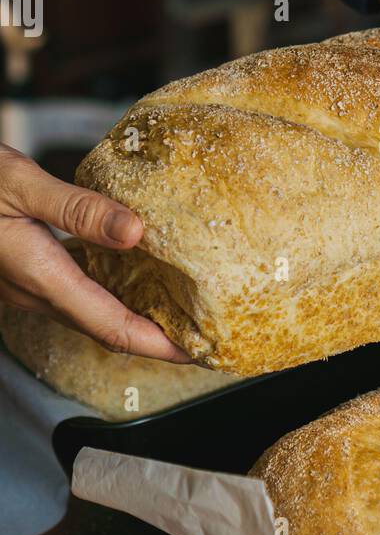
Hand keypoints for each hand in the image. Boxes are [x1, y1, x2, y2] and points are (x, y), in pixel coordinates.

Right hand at [0, 145, 187, 360]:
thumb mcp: (19, 182)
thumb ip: (77, 209)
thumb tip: (136, 233)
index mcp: (39, 275)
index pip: (112, 326)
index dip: (160, 346)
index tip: (199, 352)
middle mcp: (33, 291)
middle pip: (107, 328)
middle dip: (157, 339)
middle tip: (204, 334)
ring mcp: (25, 285)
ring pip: (91, 312)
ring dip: (136, 317)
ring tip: (181, 309)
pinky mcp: (22, 271)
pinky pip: (76, 291)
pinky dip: (112, 291)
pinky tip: (135, 273)